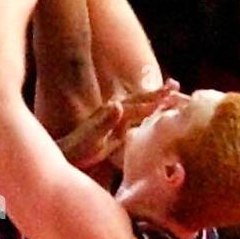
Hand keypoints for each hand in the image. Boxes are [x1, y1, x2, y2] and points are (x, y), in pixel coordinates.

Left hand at [59, 82, 175, 170]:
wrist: (64, 153)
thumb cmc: (77, 151)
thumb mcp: (90, 139)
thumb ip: (103, 122)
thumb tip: (118, 103)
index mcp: (114, 115)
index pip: (139, 106)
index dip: (155, 100)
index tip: (171, 93)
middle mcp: (115, 112)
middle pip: (140, 100)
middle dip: (158, 94)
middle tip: (175, 85)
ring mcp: (114, 117)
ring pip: (138, 103)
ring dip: (153, 97)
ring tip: (169, 90)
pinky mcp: (113, 126)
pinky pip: (134, 114)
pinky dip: (145, 108)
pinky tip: (152, 109)